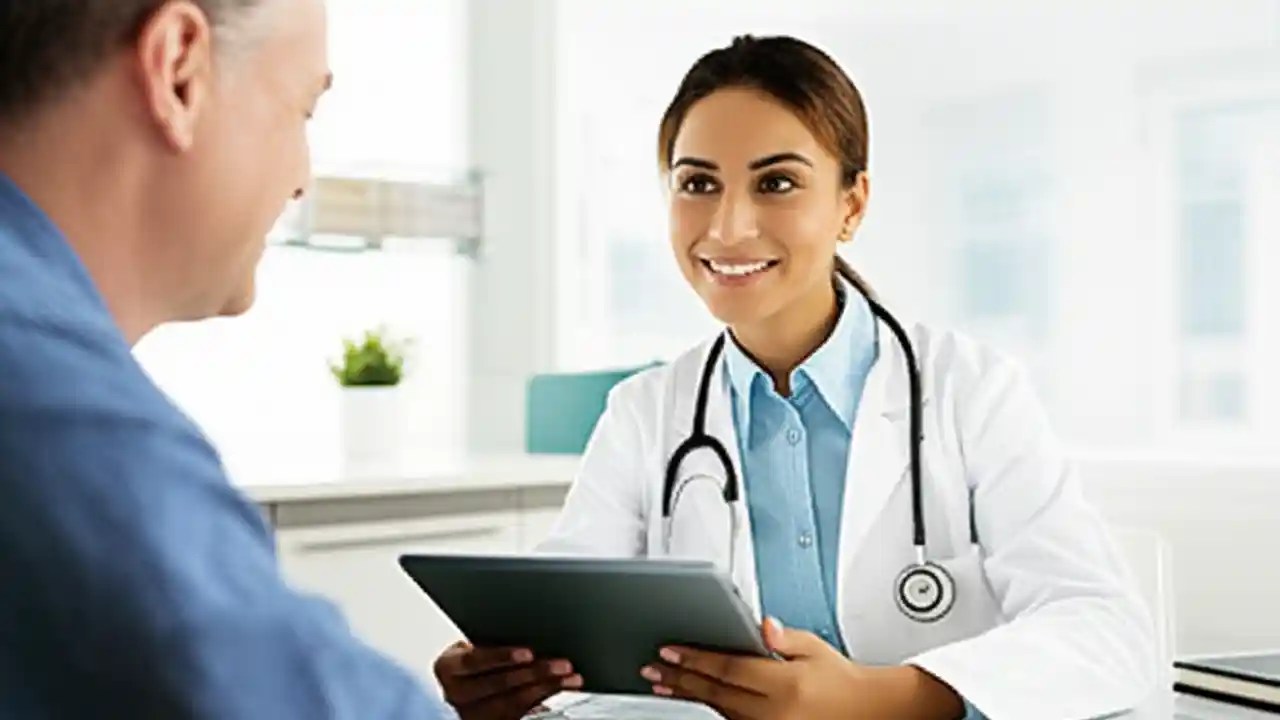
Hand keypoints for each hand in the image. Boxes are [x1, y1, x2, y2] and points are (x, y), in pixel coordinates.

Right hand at [434, 641, 582, 719]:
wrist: (462, 680)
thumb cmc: (474, 655)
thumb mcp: (475, 644)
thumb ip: (493, 640)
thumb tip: (532, 628)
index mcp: (448, 668)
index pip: (475, 661)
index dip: (502, 656)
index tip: (528, 652)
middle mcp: (456, 694)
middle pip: (498, 685)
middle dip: (534, 673)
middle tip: (562, 664)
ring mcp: (473, 713)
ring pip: (513, 704)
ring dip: (547, 688)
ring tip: (570, 677)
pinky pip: (521, 714)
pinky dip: (545, 700)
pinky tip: (563, 689)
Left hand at [639, 618, 962, 719]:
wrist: (864, 710)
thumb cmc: (838, 678)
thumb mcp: (813, 648)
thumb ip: (783, 637)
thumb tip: (762, 625)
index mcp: (785, 684)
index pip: (728, 668)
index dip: (695, 659)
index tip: (670, 651)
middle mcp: (774, 712)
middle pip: (716, 693)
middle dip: (680, 679)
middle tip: (653, 668)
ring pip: (719, 709)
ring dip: (688, 695)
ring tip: (663, 682)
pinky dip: (710, 707)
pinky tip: (694, 696)